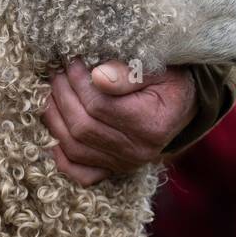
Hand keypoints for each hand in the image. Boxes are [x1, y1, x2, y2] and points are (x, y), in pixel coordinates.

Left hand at [42, 58, 197, 185]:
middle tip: (58, 75)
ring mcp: (125, 164)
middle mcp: (137, 151)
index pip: (100, 106)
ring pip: (75, 148)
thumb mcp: (156, 69)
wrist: (182, 107)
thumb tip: (97, 77)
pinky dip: (62, 157)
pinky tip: (56, 132)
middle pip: (84, 128)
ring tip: (53, 94)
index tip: (73, 63)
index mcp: (150, 124)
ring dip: (56, 120)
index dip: (79, 83)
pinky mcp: (115, 170)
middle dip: (63, 98)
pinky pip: (81, 173)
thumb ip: (128, 73)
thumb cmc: (168, 83)